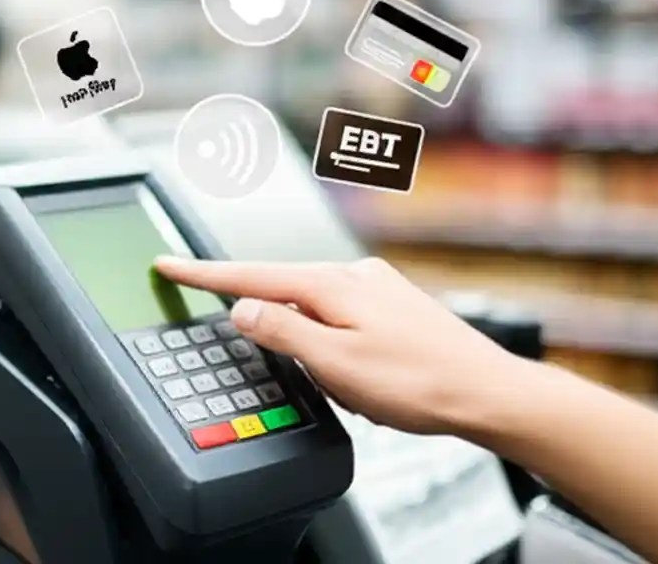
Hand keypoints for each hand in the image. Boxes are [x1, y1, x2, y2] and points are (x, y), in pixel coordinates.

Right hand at [154, 256, 526, 435]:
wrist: (490, 394)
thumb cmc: (420, 383)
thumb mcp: (336, 364)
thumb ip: (282, 332)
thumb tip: (241, 309)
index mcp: (332, 285)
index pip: (250, 276)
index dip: (203, 274)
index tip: (167, 263)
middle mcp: (354, 276)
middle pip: (282, 289)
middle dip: (263, 316)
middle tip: (273, 345)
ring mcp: (377, 288)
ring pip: (314, 306)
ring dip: (305, 338)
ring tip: (337, 379)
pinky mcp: (394, 306)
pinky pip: (340, 316)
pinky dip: (331, 341)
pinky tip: (356, 372)